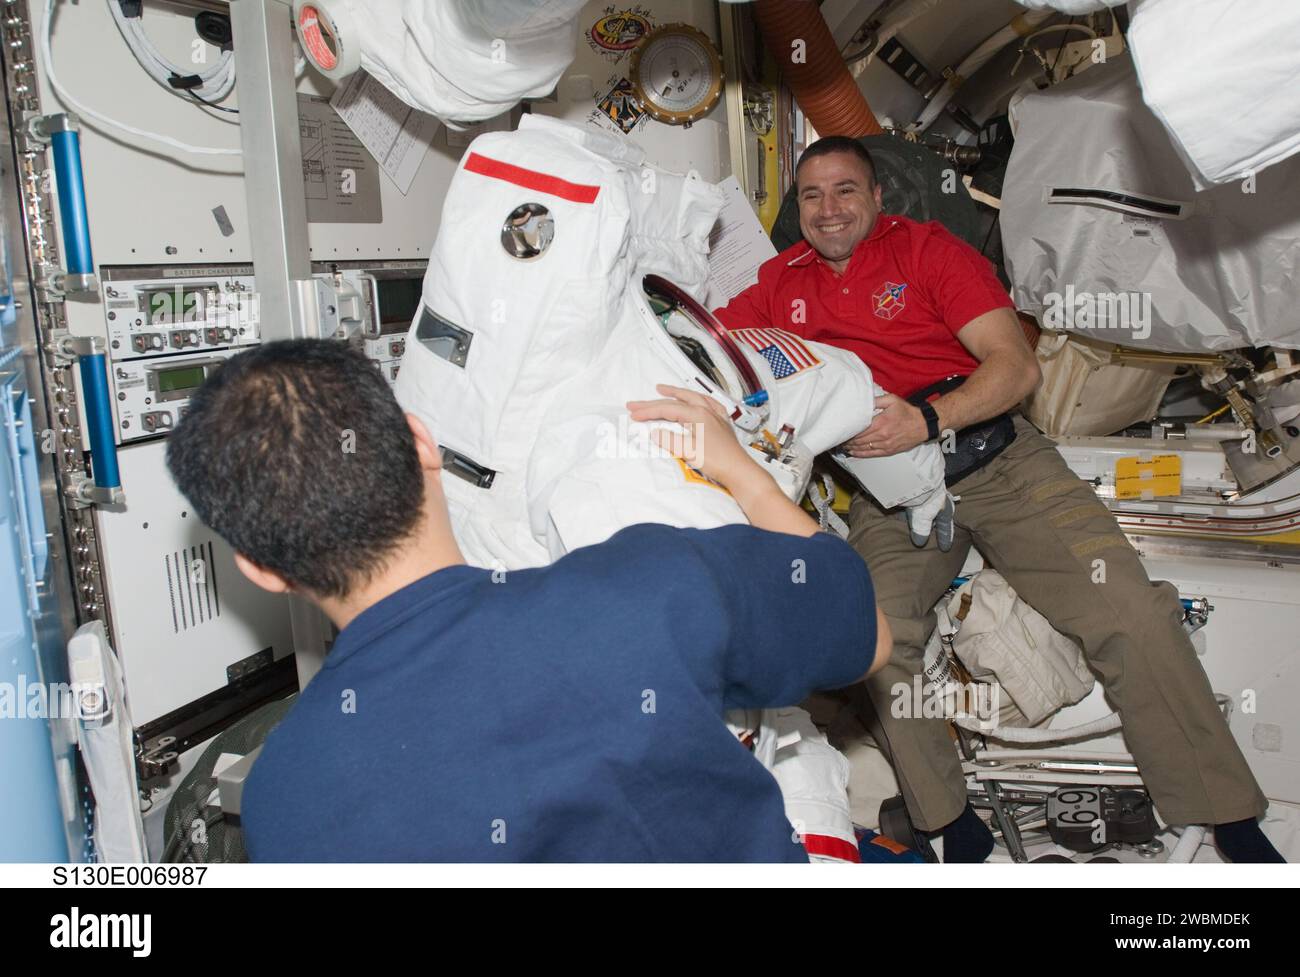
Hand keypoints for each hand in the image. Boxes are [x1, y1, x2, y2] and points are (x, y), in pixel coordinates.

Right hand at [626, 384, 765, 494]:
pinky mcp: (722, 424)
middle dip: (654, 402)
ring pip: (692, 398)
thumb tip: (655, 432)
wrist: (739, 471)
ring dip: (676, 393)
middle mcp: (707, 410)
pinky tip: (696, 400)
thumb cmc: (716, 461)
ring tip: (662, 389)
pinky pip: (708, 404)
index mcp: (697, 414)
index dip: (648, 411)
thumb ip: (669, 439)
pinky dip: (697, 400)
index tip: (633, 414)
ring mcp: (716, 415)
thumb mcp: (688, 451)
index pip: (667, 409)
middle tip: (635, 403)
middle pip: (676, 402)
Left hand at [841, 393, 928, 457]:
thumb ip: (876, 400)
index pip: (859, 430)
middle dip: (847, 440)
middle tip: (838, 438)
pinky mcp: (888, 451)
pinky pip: (871, 454)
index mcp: (880, 422)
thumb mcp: (892, 400)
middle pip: (858, 440)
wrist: (923, 425)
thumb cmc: (907, 412)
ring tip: (842, 445)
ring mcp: (885, 445)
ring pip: (863, 448)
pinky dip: (860, 454)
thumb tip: (863, 401)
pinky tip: (853, 452)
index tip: (841, 430)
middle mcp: (881, 435)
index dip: (848, 432)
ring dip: (851, 448)